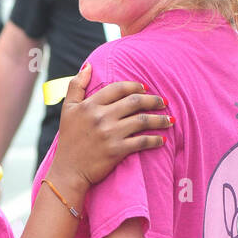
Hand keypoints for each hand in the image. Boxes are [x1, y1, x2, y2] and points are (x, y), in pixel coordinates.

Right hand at [51, 64, 170, 194]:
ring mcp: (110, 134)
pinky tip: (162, 139)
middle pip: (135, 102)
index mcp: (90, 105)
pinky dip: (155, 140)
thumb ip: (76, 86)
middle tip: (164, 102)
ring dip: (160, 119)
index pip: (119, 88)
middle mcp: (101, 117)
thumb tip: (88, 66)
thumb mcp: (68, 109)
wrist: (68, 171)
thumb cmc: (68, 140)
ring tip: (170, 120)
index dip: (135, 86)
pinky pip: (142, 142)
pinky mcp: (117, 151)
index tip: (146, 89)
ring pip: (142, 120)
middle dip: (153, 100)